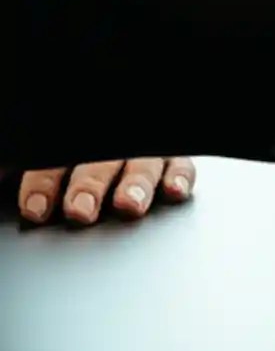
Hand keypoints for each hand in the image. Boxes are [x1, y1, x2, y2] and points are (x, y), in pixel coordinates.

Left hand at [13, 157, 195, 225]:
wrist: (101, 139)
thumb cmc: (63, 160)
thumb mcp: (31, 157)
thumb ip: (11, 168)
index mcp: (70, 143)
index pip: (53, 160)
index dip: (44, 184)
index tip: (36, 210)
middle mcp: (108, 145)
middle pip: (99, 161)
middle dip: (90, 185)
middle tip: (81, 210)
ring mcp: (142, 150)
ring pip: (142, 162)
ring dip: (136, 183)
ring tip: (129, 204)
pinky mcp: (173, 158)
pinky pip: (181, 164)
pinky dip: (179, 176)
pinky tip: (173, 191)